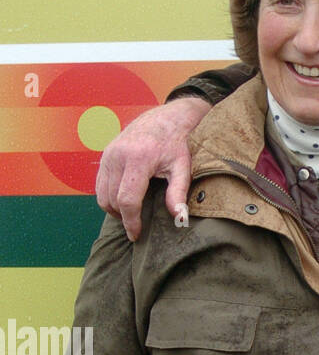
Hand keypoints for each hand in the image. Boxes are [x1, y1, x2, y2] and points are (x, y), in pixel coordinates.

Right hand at [95, 95, 210, 240]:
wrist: (166, 119)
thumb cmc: (177, 144)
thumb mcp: (183, 167)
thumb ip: (178, 192)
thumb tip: (179, 217)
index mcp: (138, 159)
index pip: (127, 199)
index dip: (130, 221)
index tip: (135, 235)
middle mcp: (118, 156)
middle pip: (112, 199)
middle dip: (123, 217)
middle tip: (136, 228)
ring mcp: (108, 154)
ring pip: (102, 194)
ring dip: (114, 209)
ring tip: (130, 216)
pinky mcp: (105, 155)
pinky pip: (100, 184)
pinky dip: (108, 197)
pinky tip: (123, 202)